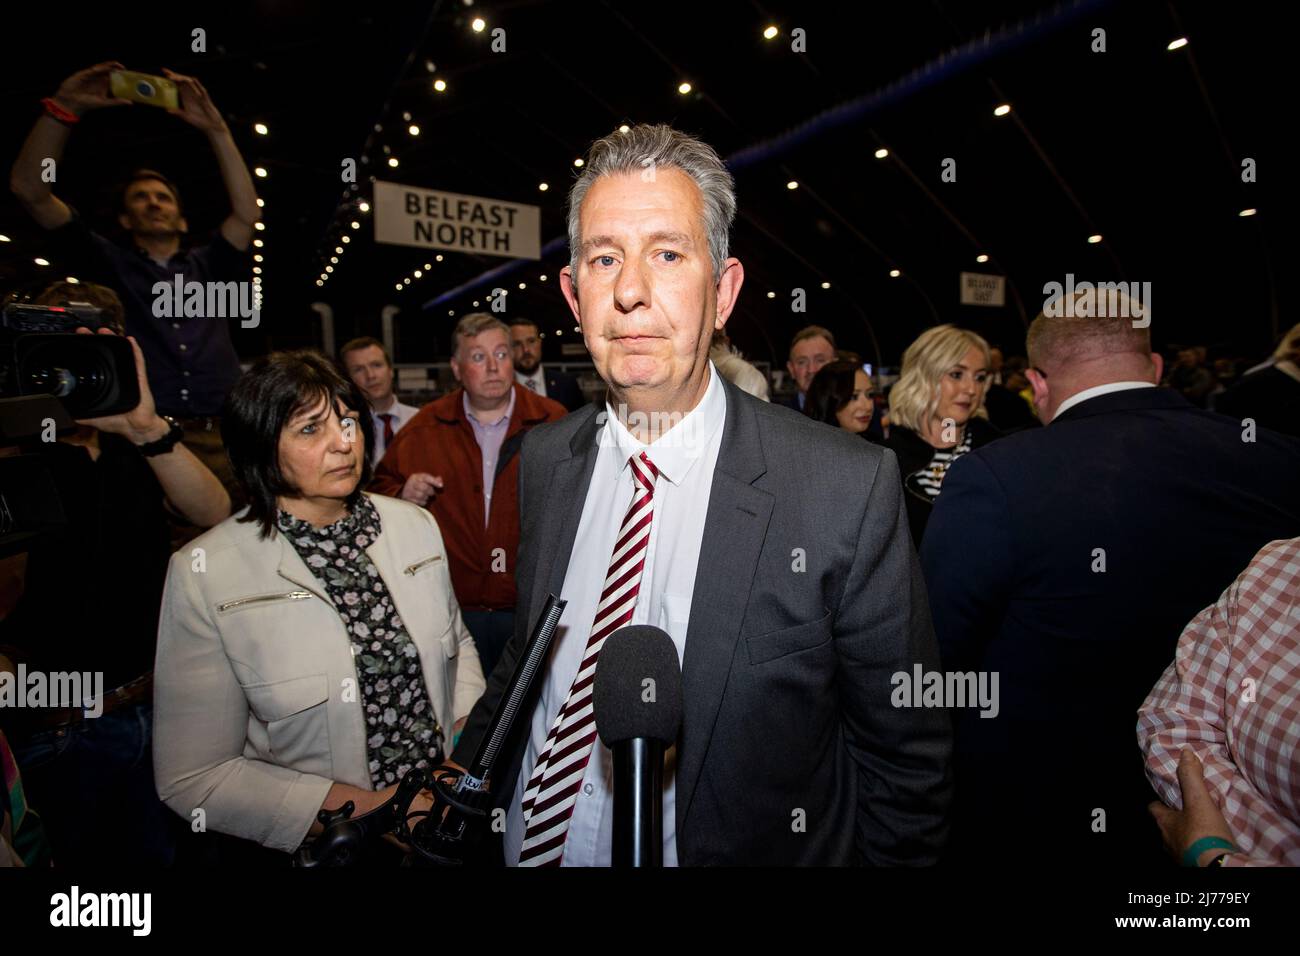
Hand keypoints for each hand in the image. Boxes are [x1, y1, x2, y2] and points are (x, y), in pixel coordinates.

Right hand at [51, 61, 131, 115]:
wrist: (71, 102)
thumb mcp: (104, 102)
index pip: (114, 79)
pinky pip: (92, 70)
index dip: (121, 76)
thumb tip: (130, 102)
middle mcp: (98, 79)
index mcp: (104, 85)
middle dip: (116, 69)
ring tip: (117, 66)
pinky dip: (98, 69)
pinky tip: (104, 68)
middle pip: (109, 72)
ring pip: (101, 69)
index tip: (130, 75)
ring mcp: (91, 76)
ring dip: (108, 66)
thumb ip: (116, 102)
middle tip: (124, 69)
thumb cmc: (86, 103)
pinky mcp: (83, 74)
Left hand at [72, 327, 166, 443]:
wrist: (136, 428)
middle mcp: (116, 376)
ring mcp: (129, 376)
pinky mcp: (140, 378)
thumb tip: (58, 411)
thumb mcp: (92, 417)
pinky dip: (135, 351)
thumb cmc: (116, 421)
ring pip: (121, 354)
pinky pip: (138, 362)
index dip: (83, 351)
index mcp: (104, 383)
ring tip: (105, 331)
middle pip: (106, 355)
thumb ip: (77, 413)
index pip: (92, 363)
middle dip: (96, 341)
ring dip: (114, 341)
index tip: (74, 342)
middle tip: (84, 332)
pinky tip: (130, 341)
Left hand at [162, 68, 227, 133]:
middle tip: (167, 73)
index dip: (171, 77)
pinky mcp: (205, 98)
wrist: (211, 125)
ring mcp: (199, 95)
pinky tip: (191, 80)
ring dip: (183, 79)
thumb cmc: (200, 121)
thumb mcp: (187, 117)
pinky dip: (196, 85)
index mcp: (185, 97)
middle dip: (175, 75)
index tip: (164, 71)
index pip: (177, 84)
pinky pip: (201, 89)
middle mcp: (191, 94)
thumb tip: (167, 110)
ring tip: (175, 78)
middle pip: (182, 81)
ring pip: (191, 83)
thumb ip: (178, 113)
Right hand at [400, 473, 443, 506]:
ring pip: (421, 496)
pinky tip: (421, 500)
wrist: (406, 491)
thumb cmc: (419, 485)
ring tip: (425, 495)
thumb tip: (440, 479)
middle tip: (431, 492)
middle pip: (425, 488)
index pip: (426, 477)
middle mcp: (411, 483)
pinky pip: (419, 502)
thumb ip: (434, 479)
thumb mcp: (425, 480)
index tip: (441, 485)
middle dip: (430, 491)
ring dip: (426, 497)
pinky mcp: (407, 499)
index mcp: (416, 477)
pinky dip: (422, 502)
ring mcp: (408, 491)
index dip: (434, 481)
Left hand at [1148, 749, 1236, 865]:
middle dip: (1174, 819)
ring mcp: (1180, 855)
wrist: (1219, 867)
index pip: (1153, 809)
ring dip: (1187, 834)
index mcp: (1164, 824)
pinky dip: (1198, 847)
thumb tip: (1185, 754)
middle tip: (1186, 812)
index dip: (1158, 802)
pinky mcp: (1194, 865)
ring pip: (1178, 841)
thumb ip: (1191, 778)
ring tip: (1200, 828)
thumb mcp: (1198, 801)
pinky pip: (1192, 853)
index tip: (1165, 797)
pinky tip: (1209, 845)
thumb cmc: (1203, 834)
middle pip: (1166, 827)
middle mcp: (1167, 841)